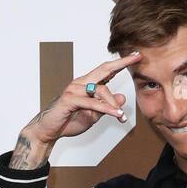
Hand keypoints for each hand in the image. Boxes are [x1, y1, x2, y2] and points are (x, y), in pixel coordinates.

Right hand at [23, 50, 138, 147]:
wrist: (49, 131)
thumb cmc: (69, 121)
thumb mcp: (94, 115)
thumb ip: (107, 106)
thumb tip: (122, 98)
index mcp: (86, 84)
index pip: (106, 70)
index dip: (120, 63)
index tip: (135, 56)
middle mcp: (80, 83)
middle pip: (104, 69)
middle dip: (122, 63)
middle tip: (136, 57)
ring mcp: (74, 90)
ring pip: (101, 90)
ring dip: (113, 104)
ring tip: (121, 116)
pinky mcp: (70, 100)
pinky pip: (92, 102)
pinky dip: (106, 109)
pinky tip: (116, 114)